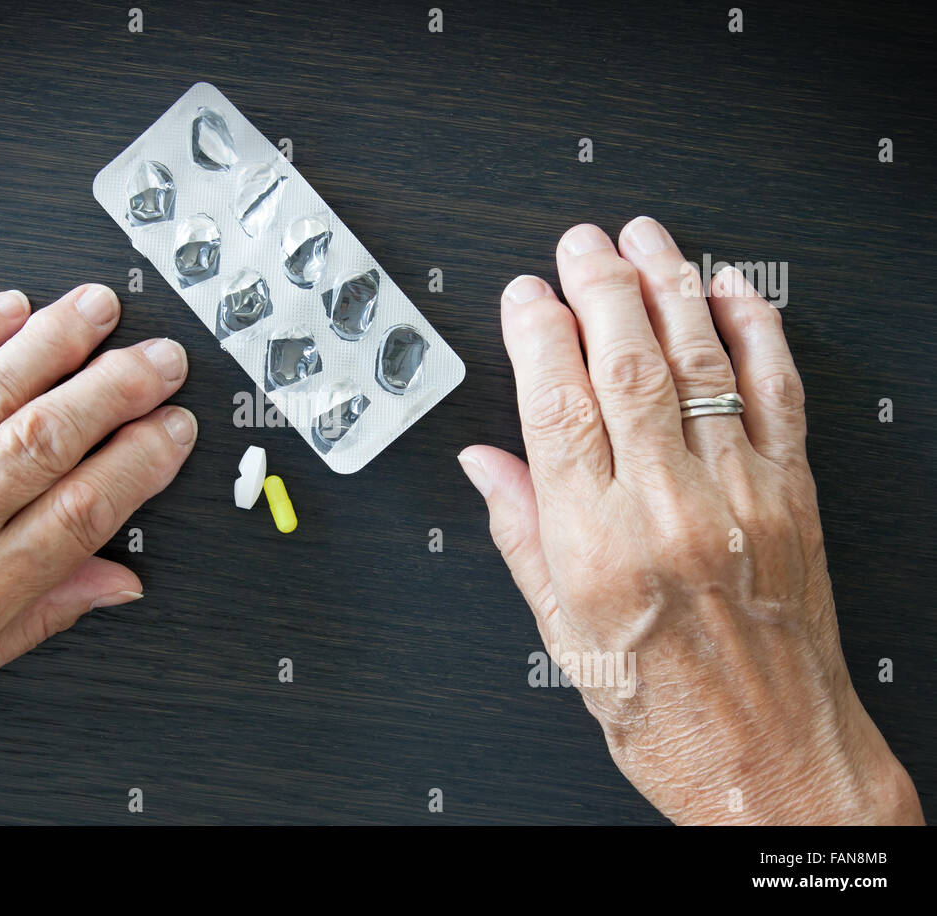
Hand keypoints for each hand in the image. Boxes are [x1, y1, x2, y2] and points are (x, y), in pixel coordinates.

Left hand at [0, 284, 196, 810]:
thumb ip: (43, 616)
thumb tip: (115, 584)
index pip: (86, 508)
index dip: (142, 461)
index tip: (173, 431)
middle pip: (50, 437)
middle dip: (118, 389)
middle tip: (160, 358)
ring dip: (54, 343)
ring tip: (99, 308)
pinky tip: (4, 308)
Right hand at [459, 219, 921, 823]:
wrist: (774, 763)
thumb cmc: (667, 713)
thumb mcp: (563, 636)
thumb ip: (521, 536)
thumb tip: (485, 465)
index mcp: (595, 546)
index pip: (554, 408)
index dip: (535, 336)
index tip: (524, 296)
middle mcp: (667, 510)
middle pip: (625, 366)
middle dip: (597, 287)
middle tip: (579, 244)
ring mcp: (739, 495)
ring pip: (699, 362)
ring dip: (668, 286)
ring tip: (644, 239)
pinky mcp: (794, 495)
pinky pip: (777, 392)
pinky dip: (755, 331)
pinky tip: (730, 291)